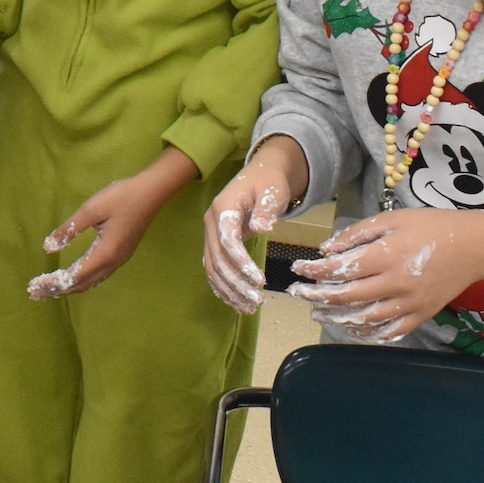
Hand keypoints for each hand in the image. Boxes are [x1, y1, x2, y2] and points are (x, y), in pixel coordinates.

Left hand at [28, 146, 198, 298]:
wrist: (151, 193)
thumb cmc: (121, 198)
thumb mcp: (91, 209)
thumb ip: (69, 230)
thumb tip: (48, 247)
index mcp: (104, 254)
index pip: (73, 277)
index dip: (52, 283)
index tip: (33, 287)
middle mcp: (112, 263)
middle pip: (81, 285)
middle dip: (57, 290)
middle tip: (35, 293)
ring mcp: (118, 260)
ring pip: (90, 282)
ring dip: (69, 287)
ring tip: (50, 289)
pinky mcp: (120, 255)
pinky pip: (98, 276)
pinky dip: (81, 281)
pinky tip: (73, 278)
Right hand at [203, 134, 308, 313]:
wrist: (261, 174)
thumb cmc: (269, 181)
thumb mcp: (272, 191)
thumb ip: (266, 210)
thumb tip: (262, 228)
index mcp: (222, 209)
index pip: (227, 241)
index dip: (241, 263)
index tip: (260, 280)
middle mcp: (211, 223)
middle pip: (217, 260)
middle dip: (236, 283)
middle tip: (258, 301)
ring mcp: (211, 234)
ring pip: (213, 269)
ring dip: (230, 290)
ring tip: (250, 308)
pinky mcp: (216, 244)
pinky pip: (214, 269)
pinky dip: (224, 288)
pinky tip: (237, 303)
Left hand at [288, 207, 483, 343]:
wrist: (474, 246)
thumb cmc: (431, 226)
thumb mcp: (391, 220)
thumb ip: (357, 234)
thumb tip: (327, 250)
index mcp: (386, 257)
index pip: (340, 270)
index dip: (314, 271)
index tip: (298, 268)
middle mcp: (395, 284)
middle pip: (347, 297)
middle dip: (317, 297)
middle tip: (298, 293)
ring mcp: (409, 304)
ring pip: (365, 319)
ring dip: (337, 318)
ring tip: (318, 314)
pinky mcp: (422, 315)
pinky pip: (391, 331)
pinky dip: (369, 333)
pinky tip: (353, 329)